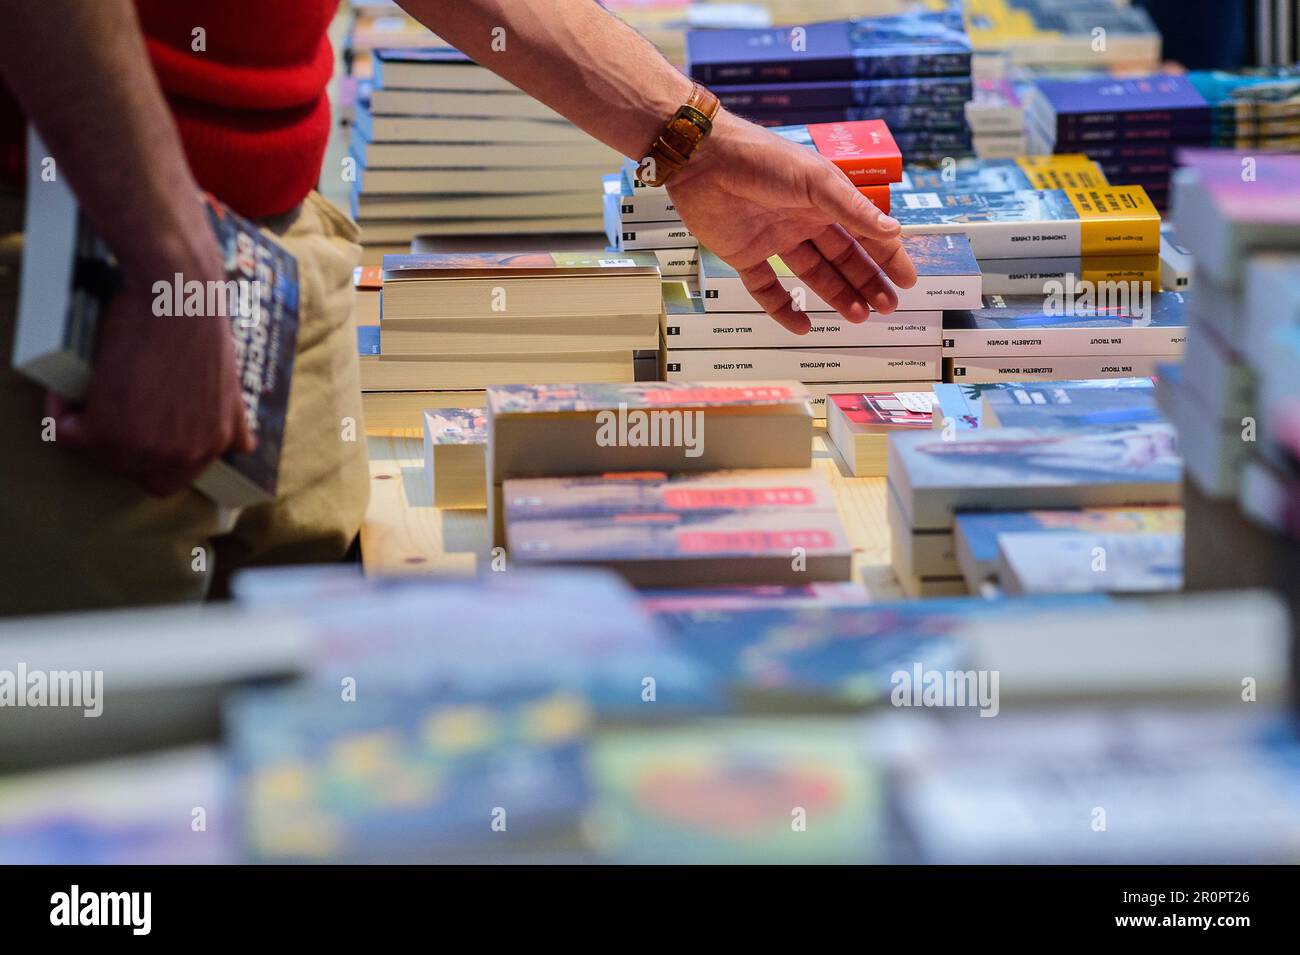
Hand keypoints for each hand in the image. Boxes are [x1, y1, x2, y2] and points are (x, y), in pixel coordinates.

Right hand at [48, 277, 254, 497]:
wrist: (177, 296)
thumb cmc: (198, 328)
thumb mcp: (230, 384)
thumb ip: (234, 420)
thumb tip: (245, 446)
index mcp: (213, 444)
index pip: (168, 480)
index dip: (144, 458)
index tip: (129, 428)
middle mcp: (184, 454)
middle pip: (129, 471)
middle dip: (111, 443)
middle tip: (102, 406)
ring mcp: (147, 446)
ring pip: (96, 455)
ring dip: (84, 425)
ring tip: (89, 389)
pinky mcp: (109, 430)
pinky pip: (67, 435)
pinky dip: (60, 411)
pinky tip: (69, 388)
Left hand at [666, 111, 916, 332]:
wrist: (703, 158)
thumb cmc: (761, 157)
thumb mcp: (816, 181)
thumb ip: (853, 209)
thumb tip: (893, 231)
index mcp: (825, 199)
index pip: (865, 232)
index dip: (888, 256)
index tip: (907, 281)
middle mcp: (802, 220)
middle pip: (843, 258)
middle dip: (867, 281)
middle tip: (886, 306)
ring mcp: (774, 239)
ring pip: (812, 275)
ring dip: (837, 295)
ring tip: (859, 316)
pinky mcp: (744, 254)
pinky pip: (767, 288)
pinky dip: (784, 308)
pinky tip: (803, 324)